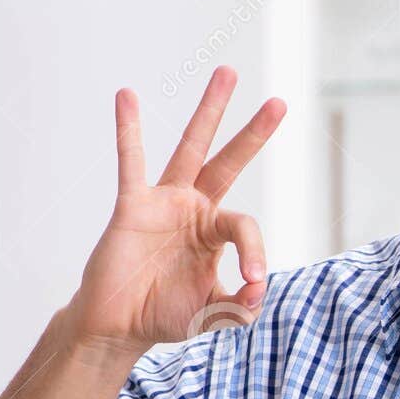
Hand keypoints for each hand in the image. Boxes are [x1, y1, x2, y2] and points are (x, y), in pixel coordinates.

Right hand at [63, 66, 285, 357]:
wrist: (119, 325)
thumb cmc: (165, 316)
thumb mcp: (212, 316)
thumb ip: (240, 308)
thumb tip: (260, 291)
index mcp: (216, 233)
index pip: (246, 228)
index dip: (254, 253)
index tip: (252, 282)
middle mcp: (195, 209)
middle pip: (230, 161)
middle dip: (254, 133)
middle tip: (280, 103)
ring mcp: (165, 202)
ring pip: (192, 148)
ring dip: (210, 111)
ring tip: (227, 73)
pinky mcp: (132, 205)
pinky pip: (131, 161)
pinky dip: (129, 130)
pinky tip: (128, 96)